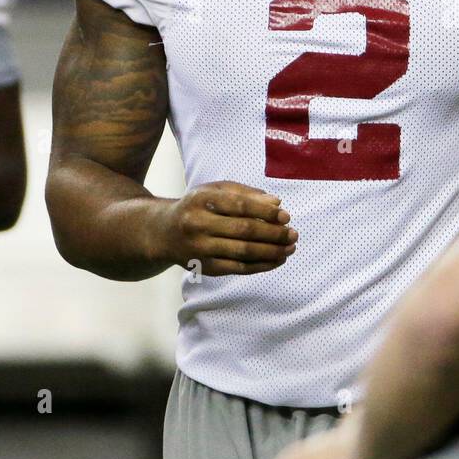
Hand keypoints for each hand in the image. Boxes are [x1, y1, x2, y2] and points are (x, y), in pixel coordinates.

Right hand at [147, 180, 296, 275]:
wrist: (164, 232)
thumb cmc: (198, 206)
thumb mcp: (216, 191)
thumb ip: (245, 194)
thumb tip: (276, 203)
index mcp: (201, 200)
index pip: (239, 206)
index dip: (265, 212)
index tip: (285, 216)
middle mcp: (197, 224)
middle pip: (243, 231)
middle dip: (273, 234)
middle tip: (293, 234)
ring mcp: (200, 248)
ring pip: (243, 252)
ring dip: (272, 252)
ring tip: (290, 248)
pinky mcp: (205, 267)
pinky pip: (238, 268)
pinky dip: (261, 265)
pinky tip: (277, 260)